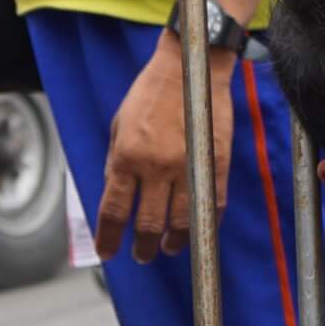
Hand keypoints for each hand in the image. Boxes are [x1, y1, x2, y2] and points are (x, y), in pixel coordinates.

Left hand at [97, 35, 234, 262]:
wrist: (192, 68)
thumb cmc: (151, 92)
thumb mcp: (120, 124)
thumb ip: (117, 160)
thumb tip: (118, 193)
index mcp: (126, 156)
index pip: (114, 210)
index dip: (109, 237)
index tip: (108, 252)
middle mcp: (156, 167)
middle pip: (148, 223)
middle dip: (143, 246)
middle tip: (142, 256)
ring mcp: (188, 168)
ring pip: (181, 222)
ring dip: (173, 242)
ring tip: (168, 249)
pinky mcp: (216, 166)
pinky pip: (210, 206)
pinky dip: (202, 224)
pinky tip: (195, 231)